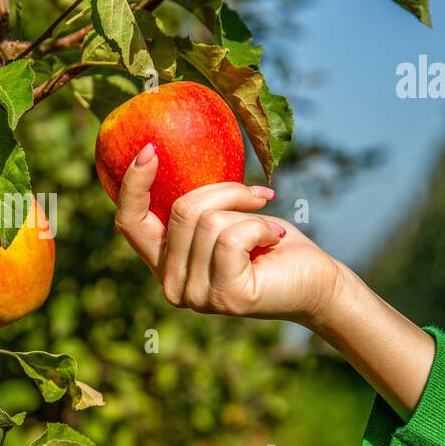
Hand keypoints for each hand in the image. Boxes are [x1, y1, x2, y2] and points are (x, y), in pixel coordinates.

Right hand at [113, 143, 343, 326]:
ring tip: (268, 227)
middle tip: (257, 196)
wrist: (315, 281)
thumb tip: (159, 152)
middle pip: (181, 211)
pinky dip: (260, 226)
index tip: (150, 148)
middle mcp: (171, 286)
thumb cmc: (269, 241)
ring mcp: (196, 296)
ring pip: (207, 222)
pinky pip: (231, 237)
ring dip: (246, 212)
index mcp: (163, 263)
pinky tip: (274, 239)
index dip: (133, 184)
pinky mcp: (226, 297)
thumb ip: (194, 204)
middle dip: (224, 191)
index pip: (129, 223)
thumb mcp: (224, 215)